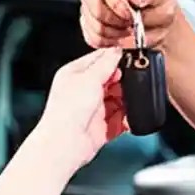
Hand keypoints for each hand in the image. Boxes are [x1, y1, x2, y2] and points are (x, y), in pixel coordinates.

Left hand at [30, 47, 128, 171]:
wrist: (65, 144)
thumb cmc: (67, 111)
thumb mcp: (89, 78)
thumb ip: (106, 64)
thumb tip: (116, 51)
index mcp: (74, 74)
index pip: (98, 60)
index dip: (114, 59)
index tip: (128, 60)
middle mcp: (82, 91)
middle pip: (110, 80)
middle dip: (122, 82)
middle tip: (129, 82)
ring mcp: (92, 110)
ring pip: (117, 100)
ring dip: (126, 101)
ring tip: (129, 101)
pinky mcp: (100, 127)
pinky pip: (119, 120)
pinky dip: (126, 119)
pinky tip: (129, 117)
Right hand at [80, 0, 179, 49]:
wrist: (156, 14)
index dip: (119, 5)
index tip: (132, 14)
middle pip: (97, 9)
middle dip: (119, 23)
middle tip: (134, 23)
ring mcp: (89, 1)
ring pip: (95, 25)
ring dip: (116, 33)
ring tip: (131, 28)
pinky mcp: (86, 20)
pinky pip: (93, 37)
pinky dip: (110, 41)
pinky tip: (121, 34)